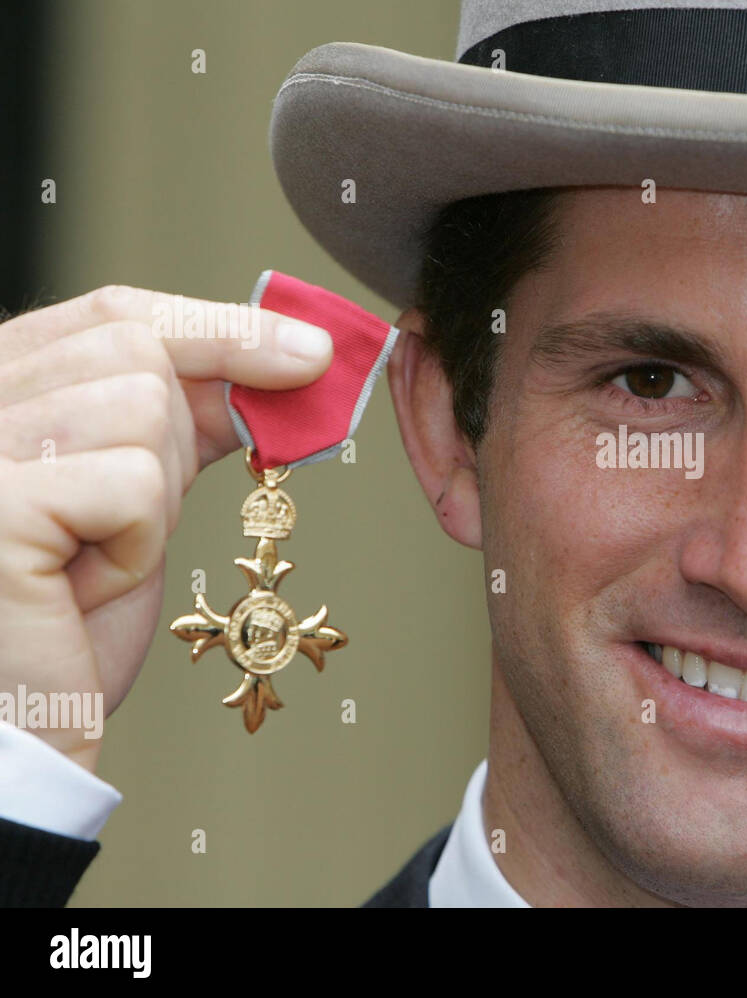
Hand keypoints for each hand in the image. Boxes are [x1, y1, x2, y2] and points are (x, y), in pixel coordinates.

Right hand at [0, 285, 333, 772]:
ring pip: (141, 409)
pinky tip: (78, 588)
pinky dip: (133, 545)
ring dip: (150, 502)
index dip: (223, 328)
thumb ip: (194, 417)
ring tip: (88, 562)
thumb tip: (298, 358)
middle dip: (176, 441)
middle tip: (126, 523)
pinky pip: (130, 482)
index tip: (315, 353)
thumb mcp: (144, 493)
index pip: (117, 314)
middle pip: (136, 353)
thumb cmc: (70, 615)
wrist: (25, 724)